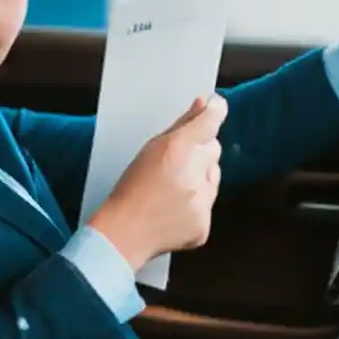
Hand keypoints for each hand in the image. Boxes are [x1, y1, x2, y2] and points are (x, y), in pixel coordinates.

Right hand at [89, 94, 227, 269]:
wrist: (123, 234)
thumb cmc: (130, 189)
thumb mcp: (150, 149)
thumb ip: (181, 125)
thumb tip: (203, 104)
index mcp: (179, 148)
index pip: (212, 120)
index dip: (215, 111)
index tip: (214, 108)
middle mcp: (195, 172)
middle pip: (214, 149)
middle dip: (200, 152)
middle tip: (178, 162)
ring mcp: (202, 201)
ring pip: (214, 177)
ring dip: (201, 178)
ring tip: (173, 189)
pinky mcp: (205, 224)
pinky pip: (208, 205)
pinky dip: (196, 206)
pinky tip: (174, 210)